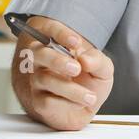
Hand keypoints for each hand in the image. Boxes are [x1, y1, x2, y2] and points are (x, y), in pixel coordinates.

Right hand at [17, 16, 113, 130]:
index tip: (76, 42)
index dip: (60, 34)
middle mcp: (42, 59)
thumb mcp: (102, 68)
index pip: (49, 29)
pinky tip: (79, 104)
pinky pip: (46, 101)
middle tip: (76, 68)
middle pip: (38, 52)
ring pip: (43, 78)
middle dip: (57, 60)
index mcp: (56, 43)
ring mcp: (37, 80)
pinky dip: (67, 103)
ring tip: (89, 96)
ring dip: (69, 88)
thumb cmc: (88, 81)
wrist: (84, 109)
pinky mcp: (38, 101)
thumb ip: (97, 60)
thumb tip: (84, 59)